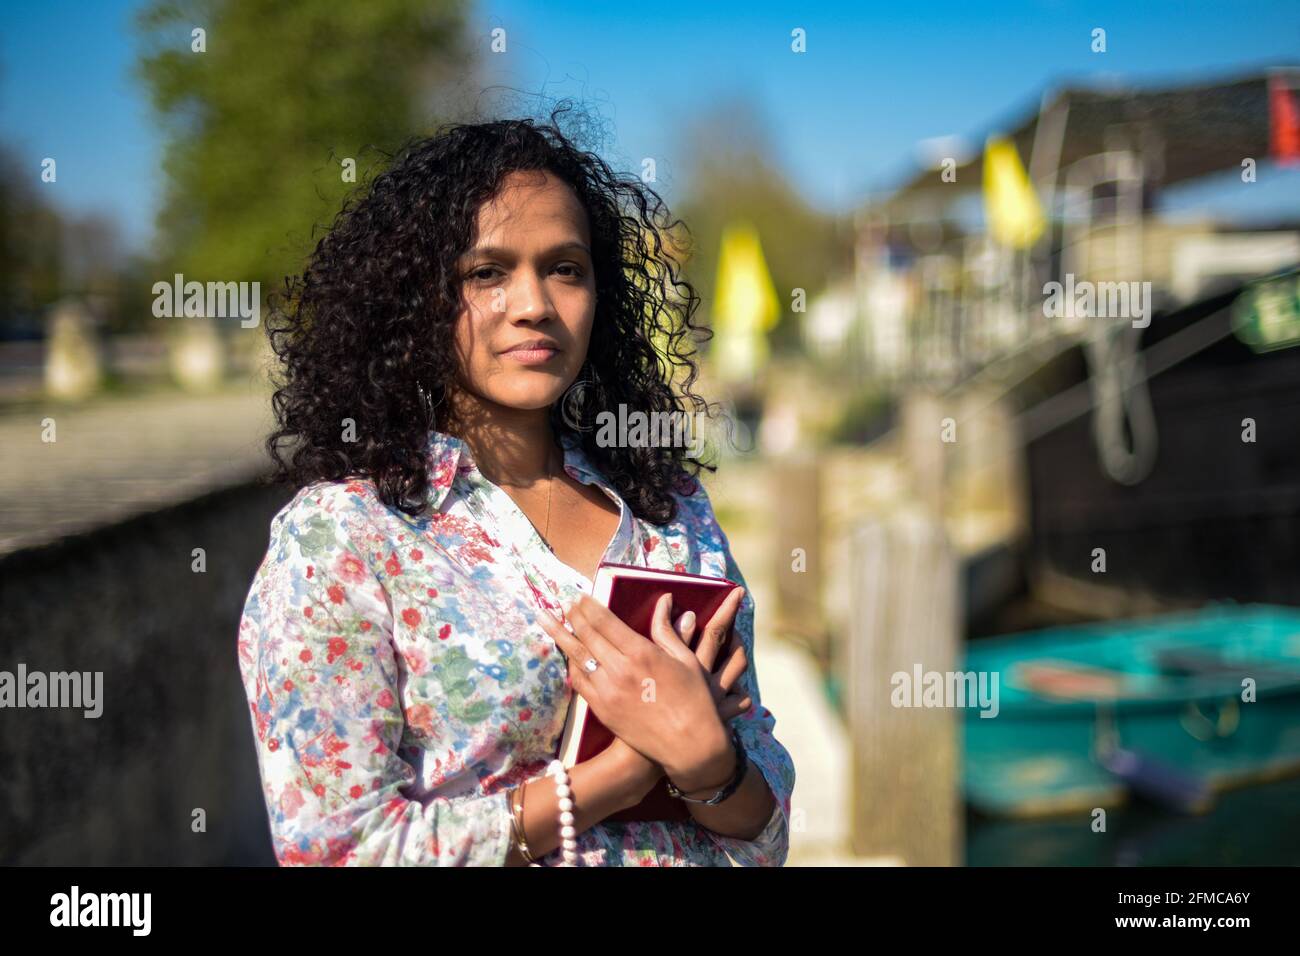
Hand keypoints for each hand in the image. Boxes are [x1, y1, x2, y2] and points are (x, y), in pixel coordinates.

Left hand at [538, 590, 744, 788]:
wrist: (689, 746)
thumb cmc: (695, 700)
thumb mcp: (685, 659)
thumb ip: (667, 630)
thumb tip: (665, 600)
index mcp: (641, 652)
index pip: (605, 621)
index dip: (589, 606)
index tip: (580, 596)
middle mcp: (620, 669)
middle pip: (587, 635)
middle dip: (572, 616)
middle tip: (563, 603)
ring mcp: (608, 691)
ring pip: (577, 657)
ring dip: (560, 636)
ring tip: (545, 620)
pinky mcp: (603, 710)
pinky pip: (580, 682)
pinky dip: (572, 666)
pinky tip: (567, 656)